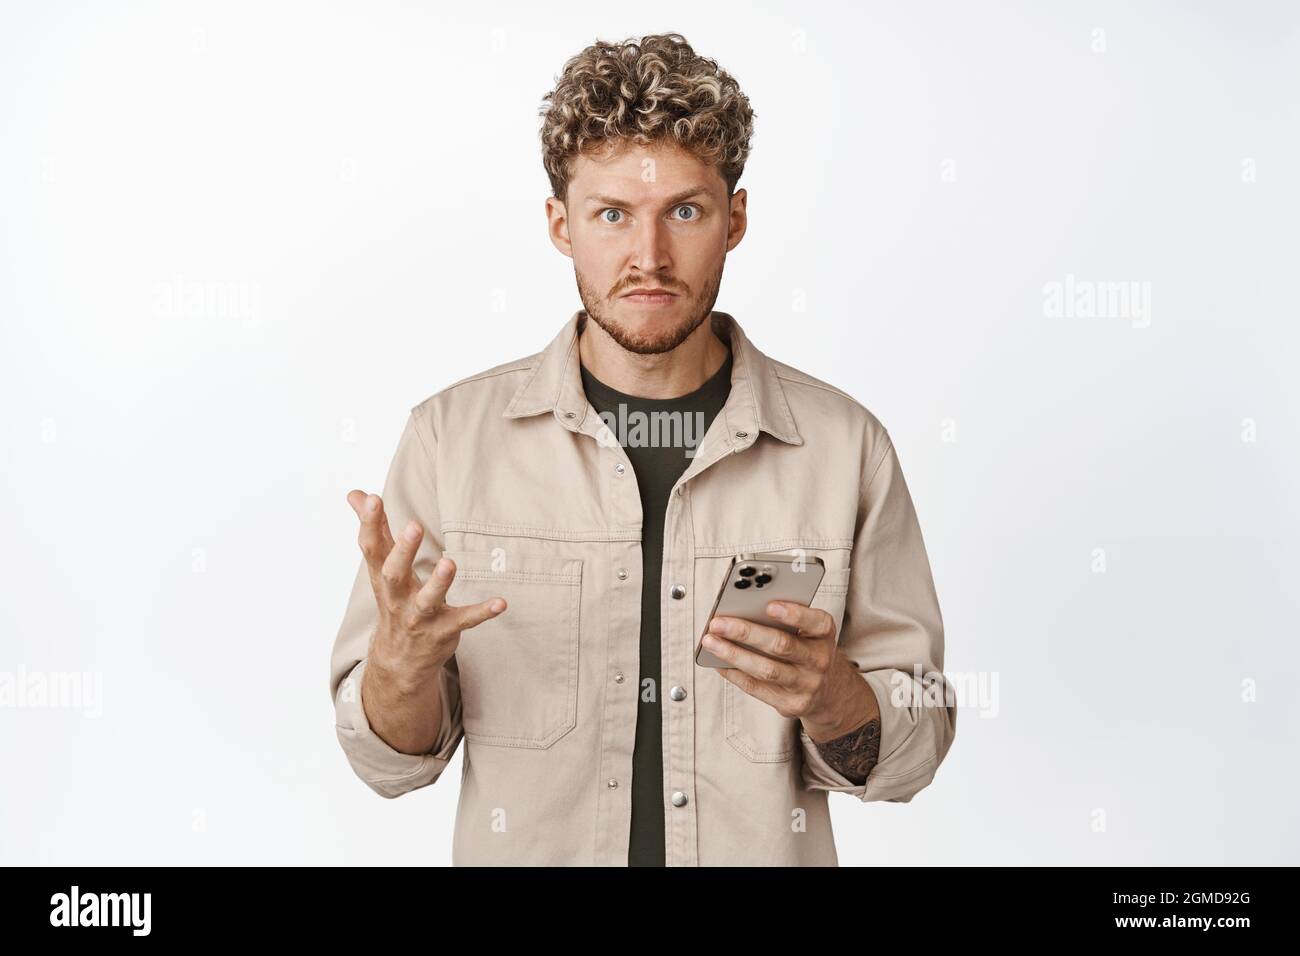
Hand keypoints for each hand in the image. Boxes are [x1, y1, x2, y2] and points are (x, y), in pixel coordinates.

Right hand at [347, 489, 505, 688]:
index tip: (374, 498)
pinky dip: (481, 612)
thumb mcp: (380, 567)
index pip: (372, 547)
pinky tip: (500, 603)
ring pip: (427, 600)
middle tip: (414, 526)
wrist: (398, 661)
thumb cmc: (394, 600)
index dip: (370, 523)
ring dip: (439, 583)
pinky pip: (463, 620)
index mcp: (383, 576)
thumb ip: (375, 529)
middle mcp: (397, 596)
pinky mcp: (444, 631)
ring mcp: (419, 616)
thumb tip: (355, 493)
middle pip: (394, 573)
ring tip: (450, 563)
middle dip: (403, 551)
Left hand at [702, 600, 874, 739]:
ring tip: (711, 642)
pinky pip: (757, 688)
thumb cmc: (806, 648)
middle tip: (718, 623)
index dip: (794, 614)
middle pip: (781, 645)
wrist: (825, 691)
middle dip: (746, 633)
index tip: (769, 605)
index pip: (816, 622)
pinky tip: (718, 662)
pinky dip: (734, 674)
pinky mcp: (791, 704)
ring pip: (766, 670)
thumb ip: (784, 618)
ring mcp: (806, 685)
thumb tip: (742, 608)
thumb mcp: (806, 630)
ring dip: (733, 655)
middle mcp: (819, 660)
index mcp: (824, 634)